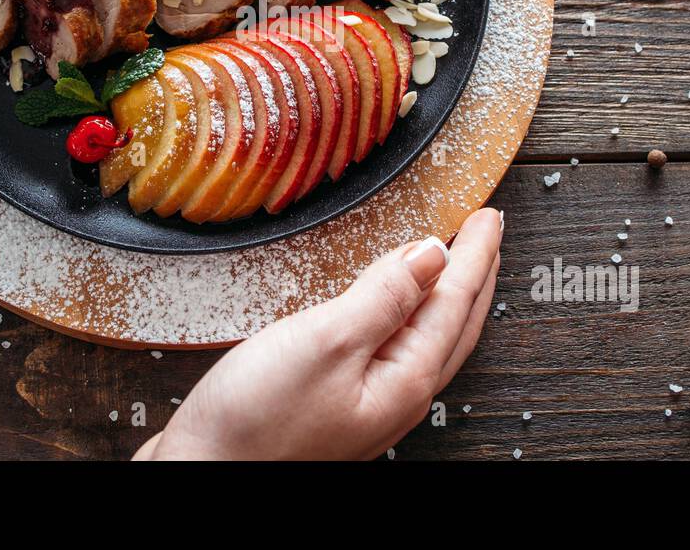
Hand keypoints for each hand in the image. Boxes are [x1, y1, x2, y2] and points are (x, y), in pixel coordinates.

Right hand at [135, 207, 503, 459]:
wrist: (201, 474)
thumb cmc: (255, 423)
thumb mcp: (325, 341)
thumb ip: (383, 296)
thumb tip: (432, 255)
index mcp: (405, 378)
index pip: (454, 299)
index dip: (472, 252)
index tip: (488, 215)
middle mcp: (397, 397)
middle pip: (454, 323)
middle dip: (474, 274)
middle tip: (486, 232)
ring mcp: (370, 405)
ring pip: (430, 339)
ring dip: (448, 296)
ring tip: (454, 264)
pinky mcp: (340, 405)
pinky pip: (397, 350)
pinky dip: (410, 317)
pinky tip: (393, 311)